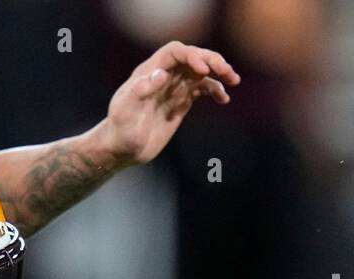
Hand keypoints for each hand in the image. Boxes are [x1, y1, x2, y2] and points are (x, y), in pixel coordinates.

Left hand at [94, 41, 240, 168]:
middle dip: (211, 60)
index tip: (203, 70)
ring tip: (233, 80)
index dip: (191, 56)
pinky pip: (202, 89)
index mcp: (149, 71)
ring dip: (218, 72)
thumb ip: (140, 91)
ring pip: (200, 72)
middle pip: (192, 58)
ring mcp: (173, 88)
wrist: (122, 150)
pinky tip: (223, 99)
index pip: (174, 52)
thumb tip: (161, 74)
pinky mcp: (181, 102)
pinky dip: (215, 90)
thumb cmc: (120, 131)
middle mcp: (163, 75)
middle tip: (227, 71)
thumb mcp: (125, 111)